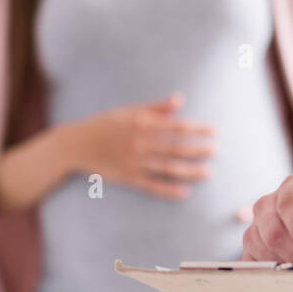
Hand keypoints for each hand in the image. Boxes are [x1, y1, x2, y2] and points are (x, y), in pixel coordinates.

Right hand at [68, 92, 215, 199]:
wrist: (76, 145)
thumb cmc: (106, 124)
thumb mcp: (130, 111)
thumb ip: (156, 107)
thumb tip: (180, 99)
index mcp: (142, 124)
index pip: (177, 126)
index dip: (197, 129)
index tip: (214, 131)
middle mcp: (140, 143)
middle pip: (176, 148)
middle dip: (198, 150)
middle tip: (215, 151)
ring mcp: (134, 162)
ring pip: (167, 168)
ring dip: (190, 171)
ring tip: (208, 172)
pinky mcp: (127, 178)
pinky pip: (152, 186)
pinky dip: (169, 190)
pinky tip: (184, 192)